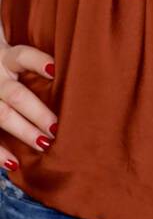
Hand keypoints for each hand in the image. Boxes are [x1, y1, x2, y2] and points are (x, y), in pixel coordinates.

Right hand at [0, 42, 56, 169]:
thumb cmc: (7, 64)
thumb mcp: (14, 55)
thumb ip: (34, 60)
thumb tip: (79, 62)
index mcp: (6, 57)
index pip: (22, 56)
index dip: (37, 62)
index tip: (55, 70)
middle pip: (16, 94)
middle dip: (37, 112)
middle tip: (56, 127)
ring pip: (1, 115)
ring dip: (23, 131)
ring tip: (44, 144)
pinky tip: (14, 163)